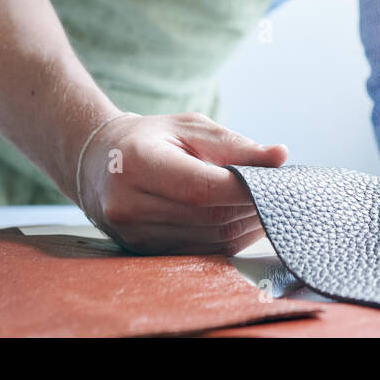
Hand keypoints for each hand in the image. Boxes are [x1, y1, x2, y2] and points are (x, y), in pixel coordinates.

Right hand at [76, 112, 286, 255]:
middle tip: (279, 194)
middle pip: (208, 217)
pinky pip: (200, 251)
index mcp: (138, 164)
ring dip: (245, 226)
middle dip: (251, 207)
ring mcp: (133, 234)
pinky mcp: (143, 251)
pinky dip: (229, 237)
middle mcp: (129, 204)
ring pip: (208, 240)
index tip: (276, 182)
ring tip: (264, 205)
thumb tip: (280, 156)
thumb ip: (236, 145)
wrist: (99, 162)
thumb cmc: (152, 139)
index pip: (201, 187)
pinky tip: (242, 220)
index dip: (243, 189)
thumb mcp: (191, 128)